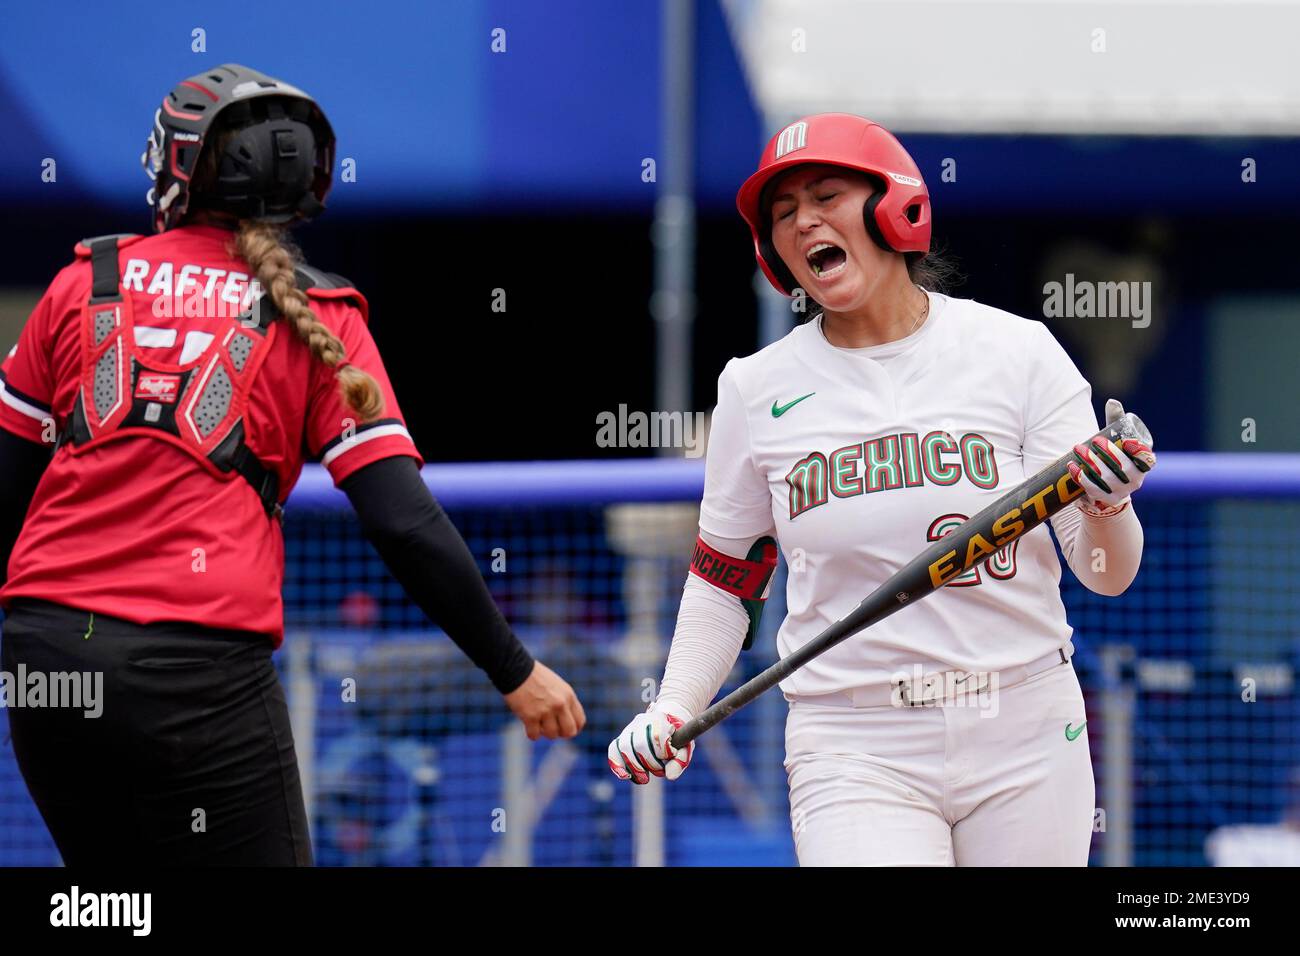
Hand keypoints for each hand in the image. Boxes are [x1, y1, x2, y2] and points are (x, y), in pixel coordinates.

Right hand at [503, 661, 585, 739]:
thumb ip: (564, 701)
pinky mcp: (530, 716)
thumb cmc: (535, 677)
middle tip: (551, 728)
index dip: (573, 728)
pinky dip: (532, 734)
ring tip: (538, 724)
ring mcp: (545, 711)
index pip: (580, 721)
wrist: (516, 670)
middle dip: (561, 733)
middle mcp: (560, 704)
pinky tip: (528, 725)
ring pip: (551, 735)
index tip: (565, 729)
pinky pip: (534, 735)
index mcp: (568, 696)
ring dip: (544, 732)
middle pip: (569, 732)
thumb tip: (566, 722)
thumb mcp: (557, 686)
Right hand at [607, 703, 693, 783]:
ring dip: (635, 768)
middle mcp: (642, 721)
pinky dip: (617, 765)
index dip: (664, 752)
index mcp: (660, 719)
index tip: (671, 755)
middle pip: (640, 744)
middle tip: (658, 771)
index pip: (658, 737)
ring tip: (644, 778)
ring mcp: (629, 729)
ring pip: (624, 747)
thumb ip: (680, 761)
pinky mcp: (621, 738)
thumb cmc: (677, 738)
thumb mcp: (685, 747)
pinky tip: (626, 776)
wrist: (667, 723)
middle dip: (650, 764)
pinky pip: (613, 750)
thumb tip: (670, 776)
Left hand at [1068, 398, 1156, 517]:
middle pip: (1124, 468)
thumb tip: (1112, 402)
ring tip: (1078, 449)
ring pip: (1107, 479)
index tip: (1128, 441)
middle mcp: (1136, 480)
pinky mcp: (1106, 500)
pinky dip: (1081, 477)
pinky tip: (1072, 466)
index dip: (1139, 451)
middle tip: (1094, 441)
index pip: (1146, 459)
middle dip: (1109, 453)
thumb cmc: (1114, 456)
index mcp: (1143, 464)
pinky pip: (1093, 490)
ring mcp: (1122, 492)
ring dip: (1091, 463)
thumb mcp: (1117, 439)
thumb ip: (1116, 421)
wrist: (1106, 486)